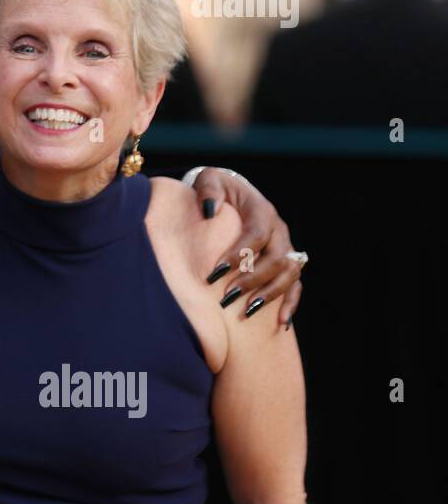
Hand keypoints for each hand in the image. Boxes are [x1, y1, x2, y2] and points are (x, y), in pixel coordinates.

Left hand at [191, 168, 302, 327]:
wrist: (232, 195)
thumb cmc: (217, 190)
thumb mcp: (209, 180)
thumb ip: (207, 191)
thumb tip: (208, 211)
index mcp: (262, 210)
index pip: (255, 235)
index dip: (238, 255)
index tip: (214, 273)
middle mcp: (279, 230)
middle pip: (276, 258)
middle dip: (252, 279)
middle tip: (226, 297)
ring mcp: (286, 247)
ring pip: (289, 274)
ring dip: (270, 294)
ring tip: (248, 311)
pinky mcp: (286, 262)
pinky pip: (296, 285)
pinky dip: (290, 304)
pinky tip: (281, 323)